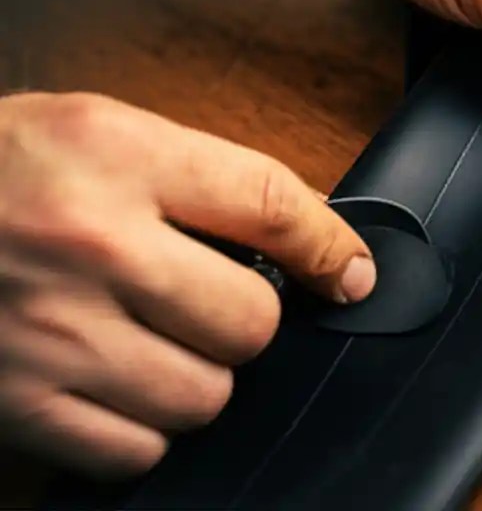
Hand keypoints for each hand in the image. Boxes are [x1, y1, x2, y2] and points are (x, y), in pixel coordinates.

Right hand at [0, 92, 373, 476]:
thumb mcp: (91, 131)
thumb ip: (194, 177)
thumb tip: (309, 237)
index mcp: (113, 152)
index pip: (271, 201)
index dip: (331, 246)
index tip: (349, 273)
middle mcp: (88, 242)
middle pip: (253, 320)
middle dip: (248, 319)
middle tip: (210, 302)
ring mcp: (49, 332)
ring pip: (205, 395)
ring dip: (197, 375)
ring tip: (152, 341)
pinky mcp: (18, 402)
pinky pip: (137, 449)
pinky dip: (141, 428)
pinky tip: (112, 384)